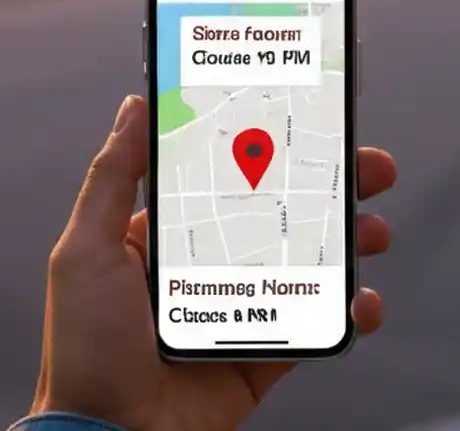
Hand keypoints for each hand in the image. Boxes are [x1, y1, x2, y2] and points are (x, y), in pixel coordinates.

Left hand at [30, 96, 396, 430]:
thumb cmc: (85, 347)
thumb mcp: (86, 250)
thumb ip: (111, 178)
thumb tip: (136, 106)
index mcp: (171, 235)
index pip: (234, 175)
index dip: (278, 147)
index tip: (316, 119)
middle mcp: (213, 265)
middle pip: (288, 211)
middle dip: (336, 185)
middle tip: (373, 168)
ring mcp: (246, 308)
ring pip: (314, 261)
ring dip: (353, 240)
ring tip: (373, 232)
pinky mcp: (268, 353)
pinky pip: (321, 323)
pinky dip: (353, 310)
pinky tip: (362, 301)